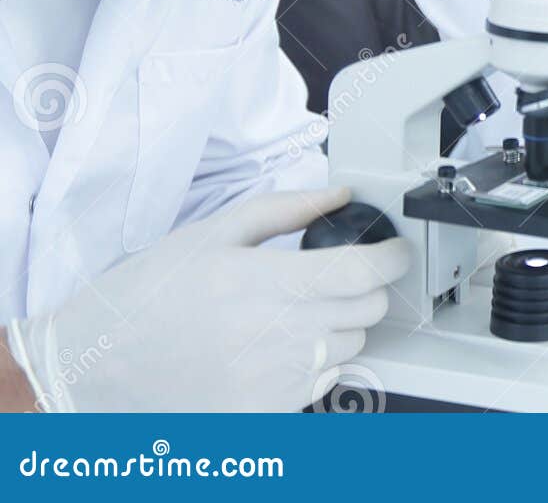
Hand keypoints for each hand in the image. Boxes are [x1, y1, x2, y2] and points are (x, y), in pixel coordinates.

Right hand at [5, 187, 408, 411]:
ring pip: (352, 345)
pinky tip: (277, 345)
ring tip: (295, 311)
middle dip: (366, 286)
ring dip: (341, 324)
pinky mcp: (268, 412)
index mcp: (269, 283)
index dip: (393, 256)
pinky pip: (323, 381)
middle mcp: (281, 335)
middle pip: (369, 309)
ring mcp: (277, 379)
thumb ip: (285, 210)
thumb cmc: (145, 296)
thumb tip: (339, 193)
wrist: (95, 366)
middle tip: (337, 275)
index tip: (395, 248)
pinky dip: (316, 360)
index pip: (366, 272)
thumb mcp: (212, 234)